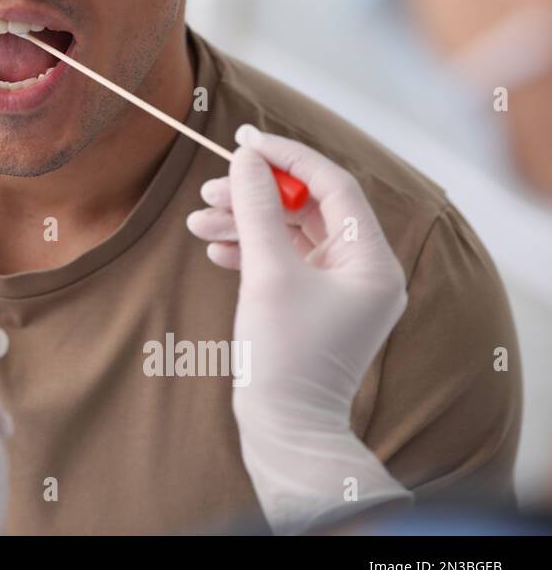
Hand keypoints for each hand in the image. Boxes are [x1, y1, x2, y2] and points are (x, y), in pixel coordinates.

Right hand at [186, 124, 412, 532]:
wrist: (283, 429)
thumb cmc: (283, 355)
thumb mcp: (267, 272)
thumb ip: (257, 208)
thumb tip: (246, 159)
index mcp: (372, 261)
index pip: (334, 185)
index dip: (288, 157)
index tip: (245, 140)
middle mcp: (364, 272)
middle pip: (309, 208)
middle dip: (256, 195)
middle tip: (210, 188)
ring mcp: (341, 291)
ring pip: (291, 233)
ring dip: (244, 222)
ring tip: (198, 222)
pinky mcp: (315, 307)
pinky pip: (284, 261)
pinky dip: (250, 250)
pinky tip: (216, 250)